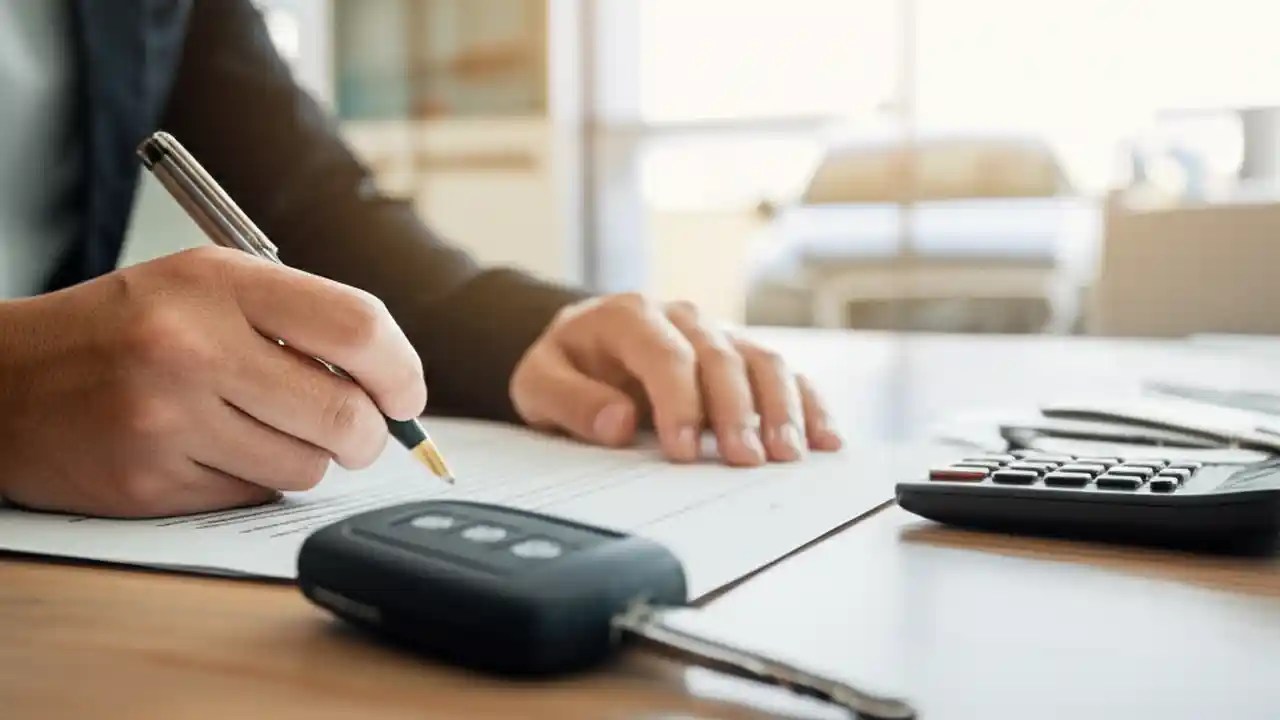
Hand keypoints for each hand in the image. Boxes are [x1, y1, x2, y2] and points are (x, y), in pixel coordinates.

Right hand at [0, 247, 425, 517]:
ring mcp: (169, 419)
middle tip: (357, 430)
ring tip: (263, 428)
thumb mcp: (206, 286)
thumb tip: (392, 386)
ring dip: (307, 457)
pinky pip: (255, 495)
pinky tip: (213, 450)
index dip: (402, 370)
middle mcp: (193, 346)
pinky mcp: (150, 481)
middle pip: (346, 413)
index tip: (406, 394)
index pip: (358, 327)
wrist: (6, 381)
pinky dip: (254, 479)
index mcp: (218, 283)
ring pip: (307, 466)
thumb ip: (299, 320)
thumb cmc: (125, 328)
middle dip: (369, 433)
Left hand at [510, 294, 841, 465]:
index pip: (666, 354)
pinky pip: (783, 375)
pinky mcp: (741, 357)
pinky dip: (808, 404)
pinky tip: (824, 438)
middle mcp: (682, 319)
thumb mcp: (539, 383)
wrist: (583, 344)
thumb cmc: (564, 365)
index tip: (680, 451)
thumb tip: (617, 424)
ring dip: (780, 409)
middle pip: (722, 357)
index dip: (678, 401)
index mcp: (628, 316)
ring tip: (787, 455)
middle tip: (744, 461)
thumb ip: (570, 401)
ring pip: (762, 361)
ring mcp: (717, 335)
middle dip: (736, 411)